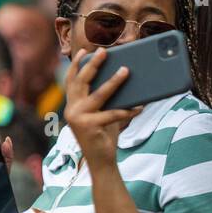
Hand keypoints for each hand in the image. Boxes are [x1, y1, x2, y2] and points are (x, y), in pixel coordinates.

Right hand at [62, 46, 142, 166]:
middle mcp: (71, 109)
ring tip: (126, 70)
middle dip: (93, 64)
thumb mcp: (103, 113)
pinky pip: (113, 114)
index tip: (85, 51)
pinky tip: (140, 107)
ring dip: (114, 81)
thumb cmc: (104, 134)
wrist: (101, 161)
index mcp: (72, 105)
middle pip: (82, 82)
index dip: (77, 65)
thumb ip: (105, 99)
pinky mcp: (90, 127)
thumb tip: (123, 77)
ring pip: (99, 95)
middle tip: (104, 51)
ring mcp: (79, 118)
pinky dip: (128, 110)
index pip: (71, 80)